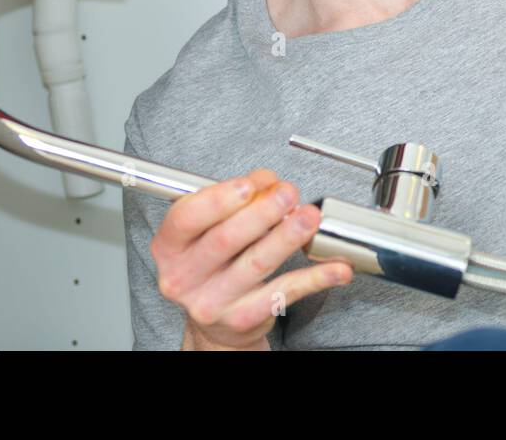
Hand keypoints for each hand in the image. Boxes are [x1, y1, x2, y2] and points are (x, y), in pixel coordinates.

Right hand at [150, 168, 353, 349]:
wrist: (213, 322)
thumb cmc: (212, 265)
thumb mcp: (208, 230)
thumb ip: (233, 202)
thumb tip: (269, 184)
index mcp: (169, 247)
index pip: (187, 218)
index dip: (220, 198)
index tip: (251, 184)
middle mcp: (184, 277)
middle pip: (225, 239)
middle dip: (262, 211)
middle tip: (287, 193)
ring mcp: (213, 302)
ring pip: (256, 263)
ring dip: (288, 236)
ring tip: (309, 218)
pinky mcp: (244, 318)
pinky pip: (285, 292)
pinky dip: (316, 277)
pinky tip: (336, 267)